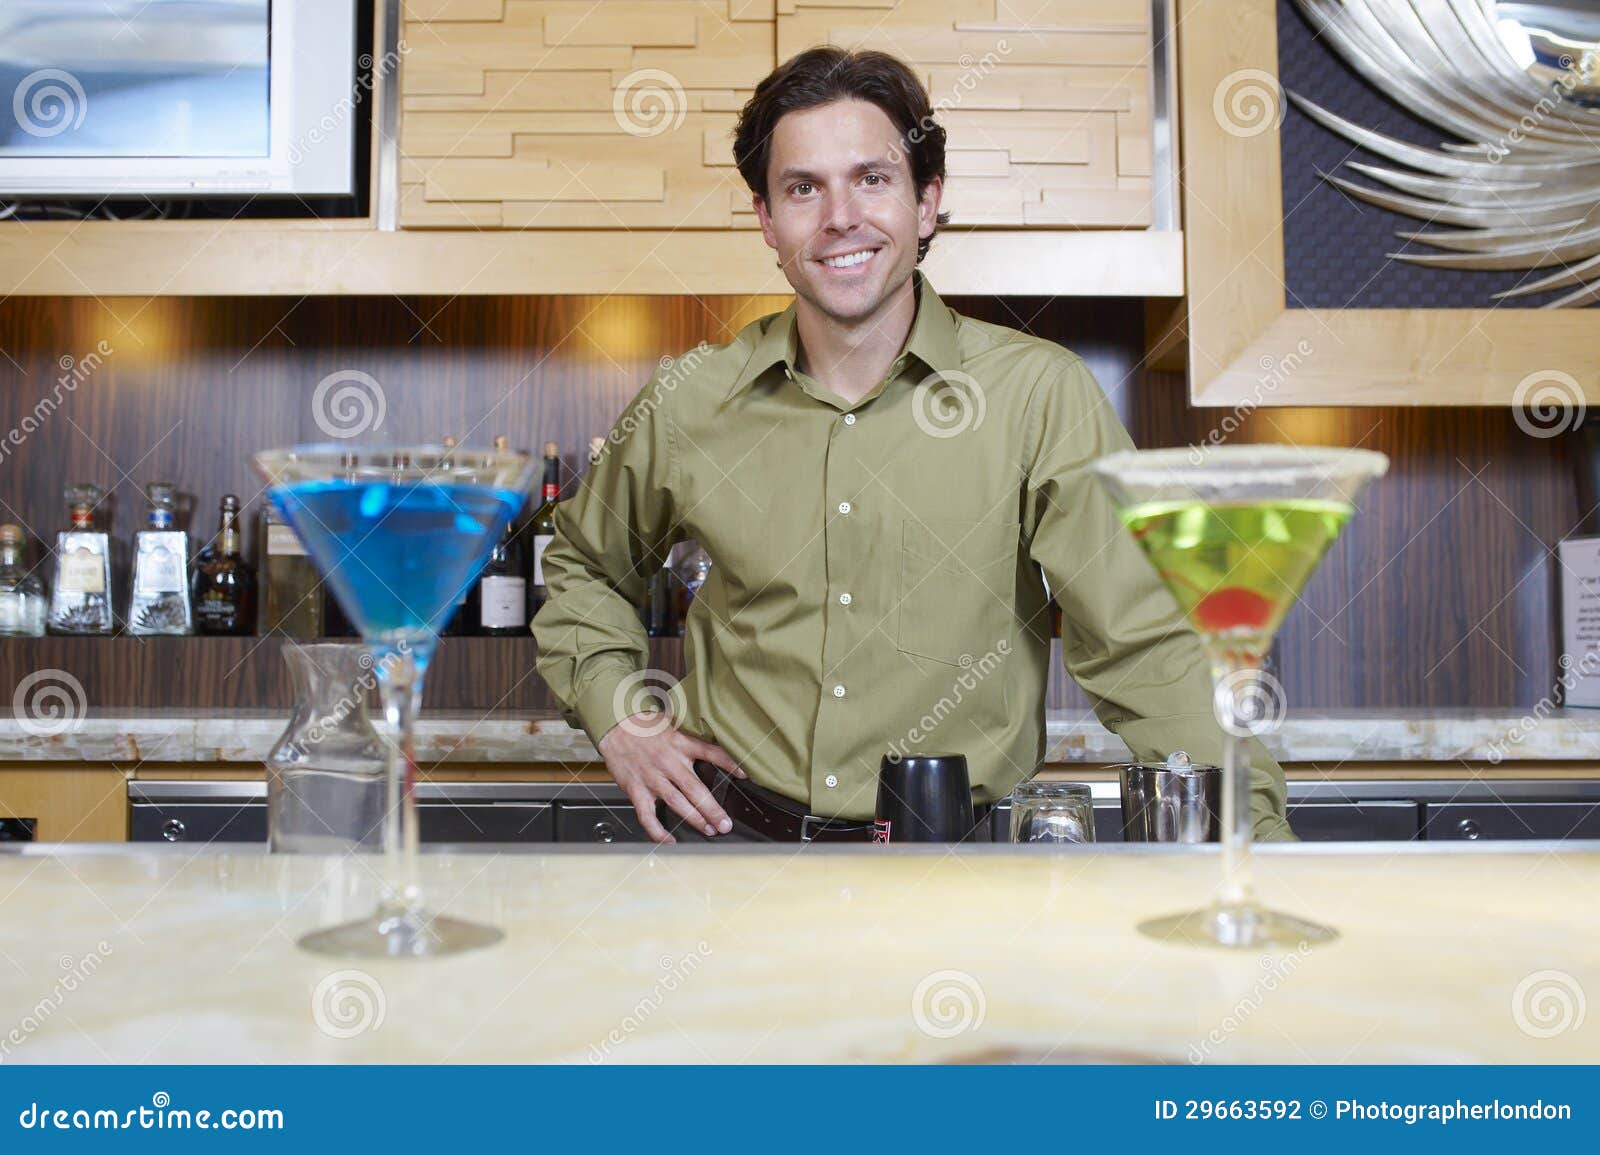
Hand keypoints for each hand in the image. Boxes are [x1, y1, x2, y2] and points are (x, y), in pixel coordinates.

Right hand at [597, 714, 745, 843]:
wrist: (614, 726)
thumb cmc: (643, 725)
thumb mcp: (672, 722)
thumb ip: (690, 733)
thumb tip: (712, 731)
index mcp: (680, 744)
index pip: (711, 753)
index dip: (729, 763)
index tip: (745, 774)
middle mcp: (669, 763)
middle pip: (696, 789)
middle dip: (713, 809)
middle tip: (726, 823)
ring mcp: (652, 778)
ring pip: (677, 803)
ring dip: (695, 819)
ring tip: (710, 831)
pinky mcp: (636, 790)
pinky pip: (647, 815)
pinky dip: (657, 831)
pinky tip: (669, 840)